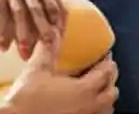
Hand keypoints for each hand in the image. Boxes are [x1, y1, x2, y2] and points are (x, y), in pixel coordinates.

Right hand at [3, 44, 118, 113]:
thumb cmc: (25, 100)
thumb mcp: (37, 70)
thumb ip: (49, 50)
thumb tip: (54, 32)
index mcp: (85, 89)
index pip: (107, 72)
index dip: (107, 61)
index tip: (103, 55)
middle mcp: (90, 106)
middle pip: (112, 91)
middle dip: (109, 79)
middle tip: (101, 70)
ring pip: (107, 108)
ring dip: (104, 97)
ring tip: (96, 89)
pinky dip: (96, 110)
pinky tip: (83, 106)